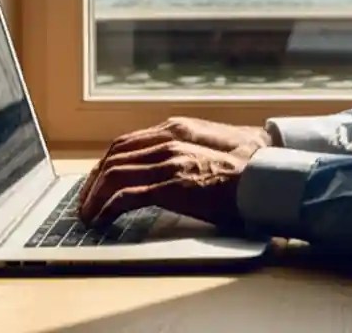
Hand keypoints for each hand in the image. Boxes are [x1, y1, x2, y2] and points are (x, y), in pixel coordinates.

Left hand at [77, 138, 263, 228]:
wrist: (267, 177)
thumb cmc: (246, 167)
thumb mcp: (209, 148)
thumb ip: (184, 151)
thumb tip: (164, 167)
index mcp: (175, 130)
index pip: (124, 143)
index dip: (103, 165)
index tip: (94, 184)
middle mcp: (167, 141)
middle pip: (113, 157)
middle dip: (92, 183)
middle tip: (84, 204)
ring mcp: (168, 162)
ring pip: (113, 176)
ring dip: (94, 198)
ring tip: (88, 217)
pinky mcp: (170, 186)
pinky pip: (125, 196)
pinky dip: (107, 209)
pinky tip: (103, 221)